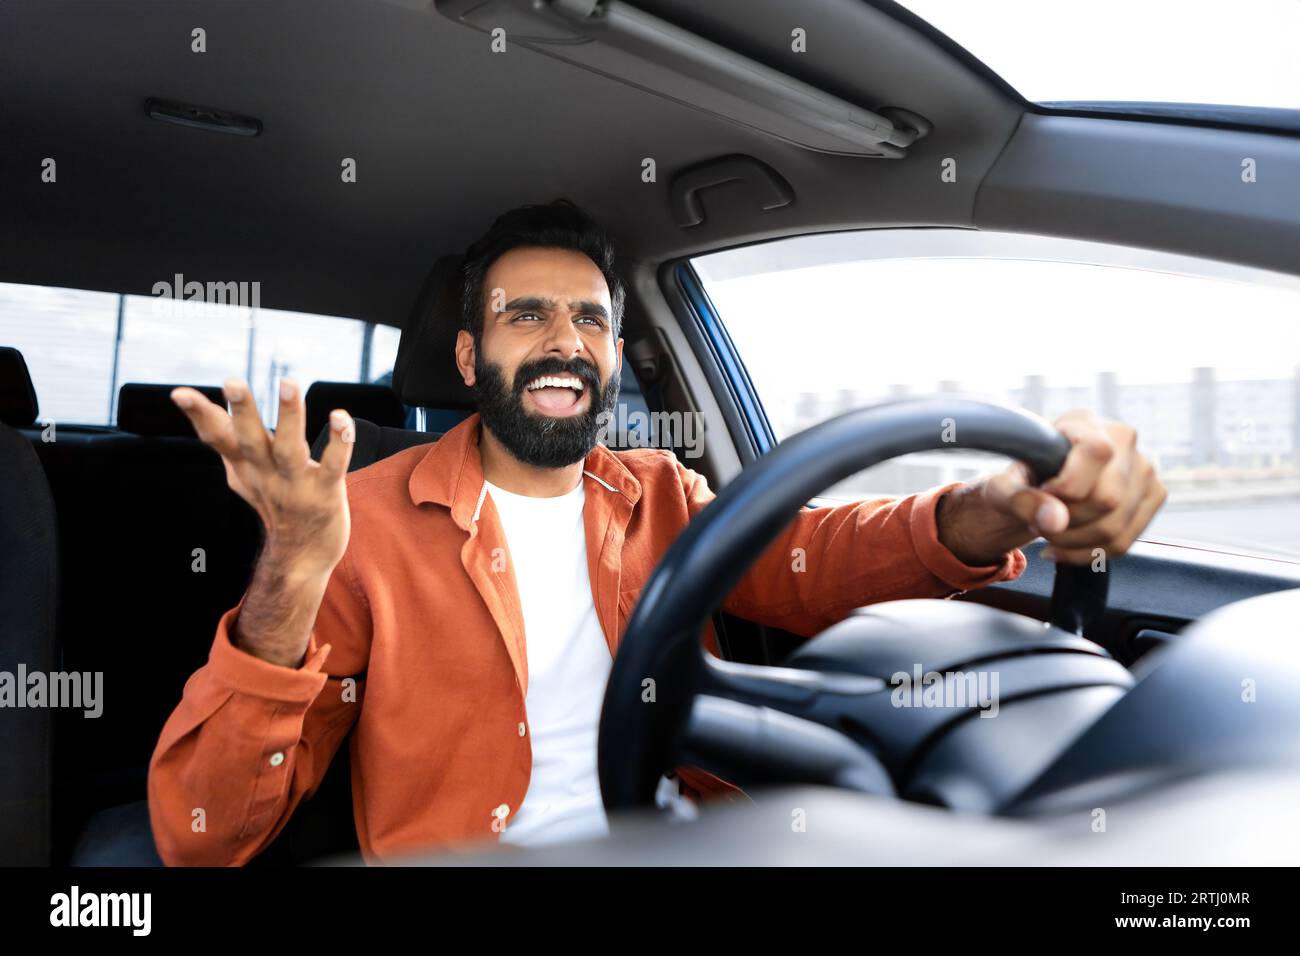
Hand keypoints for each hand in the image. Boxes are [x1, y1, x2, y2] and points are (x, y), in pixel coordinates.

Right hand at [171, 378, 354, 577]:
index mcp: (246, 466)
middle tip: (232, 382)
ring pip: (289, 448)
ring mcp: (296, 485)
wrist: (302, 557)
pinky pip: (334, 465)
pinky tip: (341, 416)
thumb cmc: (274, 504)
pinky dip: (339, 441)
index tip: (179, 393)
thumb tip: (196, 406)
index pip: (218, 438)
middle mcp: (267, 474)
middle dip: (242, 411)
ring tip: (287, 383)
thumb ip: (224, 439)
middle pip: (250, 440)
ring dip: (289, 416)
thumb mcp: (243, 472)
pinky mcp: (326, 493)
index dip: (199, 416)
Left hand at [937, 408, 1167, 566]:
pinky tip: (1065, 546)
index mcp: (1085, 423)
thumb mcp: (1002, 487)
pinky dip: (1089, 553)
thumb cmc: (1020, 481)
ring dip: (1073, 542)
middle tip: (1039, 520)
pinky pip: (1124, 541)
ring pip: (1116, 527)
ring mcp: (1144, 469)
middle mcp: (1124, 440)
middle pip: (1108, 499)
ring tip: (1050, 532)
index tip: (1043, 494)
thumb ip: (1020, 498)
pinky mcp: (1152, 496)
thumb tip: (1055, 520)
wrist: (1037, 489)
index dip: (1067, 486)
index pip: (1096, 453)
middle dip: (1066, 521)